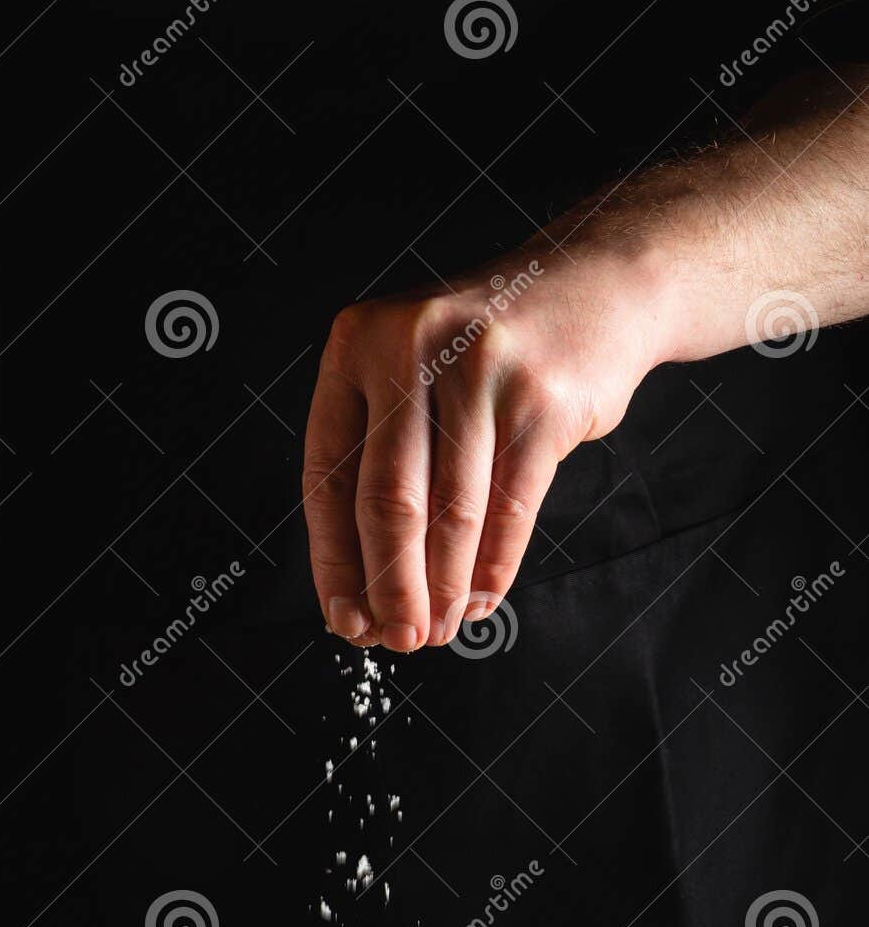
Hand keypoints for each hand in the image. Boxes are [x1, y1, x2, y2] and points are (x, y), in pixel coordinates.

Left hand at [302, 241, 667, 650]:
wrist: (597, 285)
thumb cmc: (490, 350)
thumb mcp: (416, 373)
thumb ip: (382, 459)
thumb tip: (364, 587)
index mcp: (358, 343)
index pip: (329, 473)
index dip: (335, 559)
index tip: (343, 616)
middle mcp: (411, 346)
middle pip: (387, 499)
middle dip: (390, 587)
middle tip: (396, 640)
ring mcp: (480, 369)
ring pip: (451, 512)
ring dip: (443, 586)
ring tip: (437, 630)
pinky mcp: (541, 399)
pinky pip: (510, 507)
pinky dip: (493, 566)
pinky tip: (480, 599)